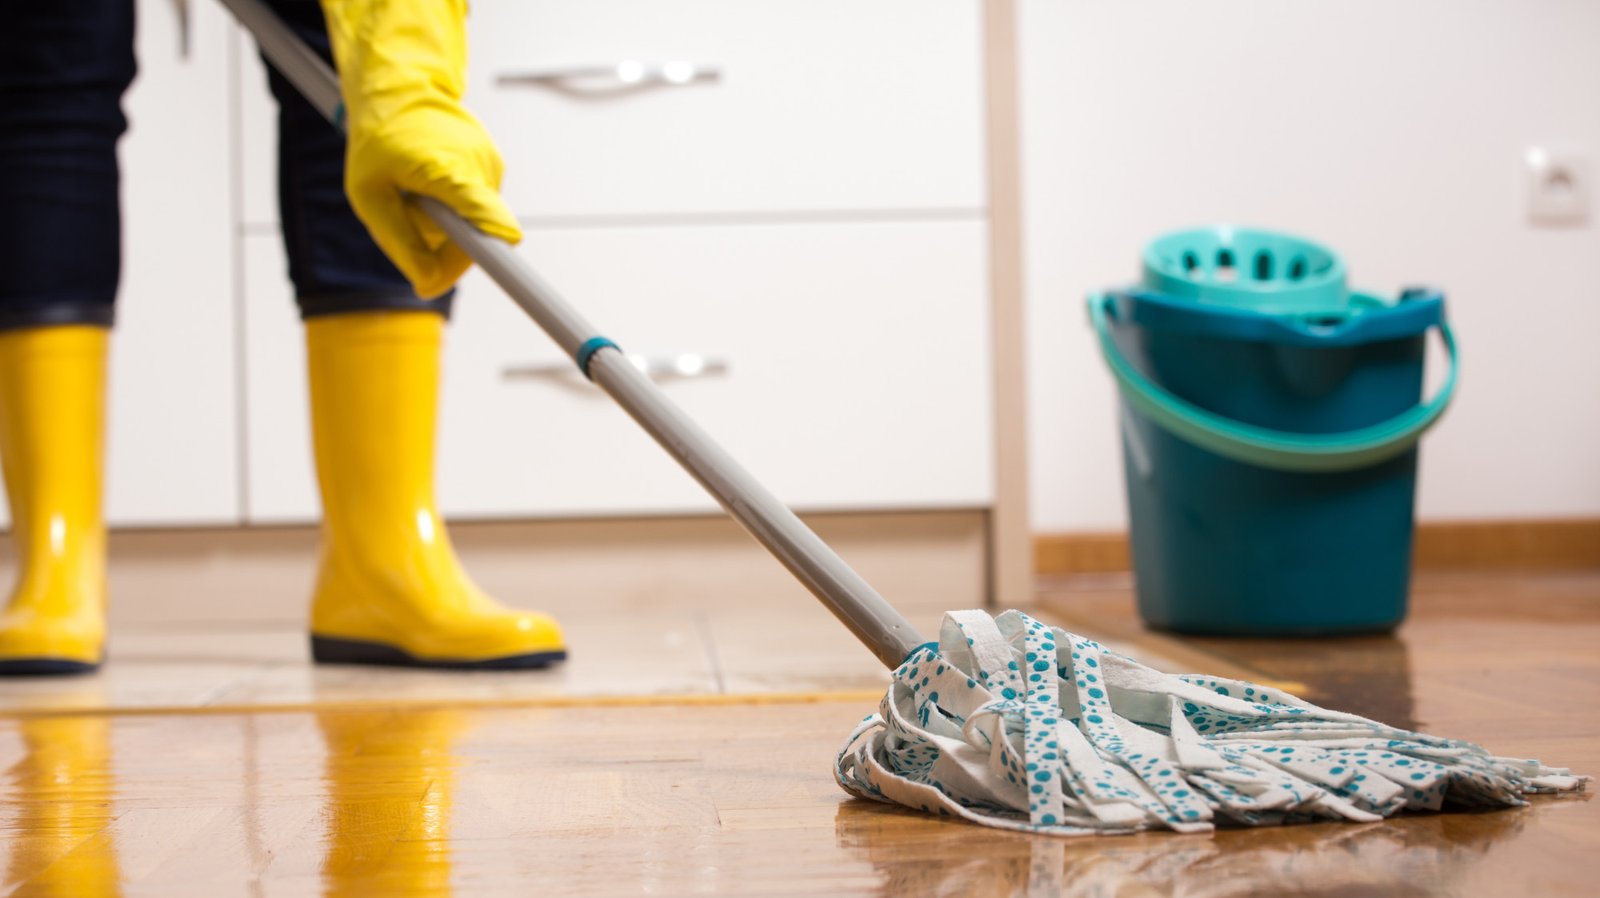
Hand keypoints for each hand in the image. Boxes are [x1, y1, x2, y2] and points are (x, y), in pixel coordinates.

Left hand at [344, 92, 520, 298]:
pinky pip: (478, 207)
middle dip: (445, 244)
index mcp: (448, 171)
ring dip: (447, 224)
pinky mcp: (494, 167)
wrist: (400, 88)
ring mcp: (492, 166)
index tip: (516, 280)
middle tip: (406, 219)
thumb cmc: (378, 139)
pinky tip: (430, 181)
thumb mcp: (369, 197)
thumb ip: (401, 243)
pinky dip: (455, 206)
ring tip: (414, 190)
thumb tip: (429, 285)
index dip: (499, 256)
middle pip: (479, 237)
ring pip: (477, 224)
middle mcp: (481, 168)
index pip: (487, 221)